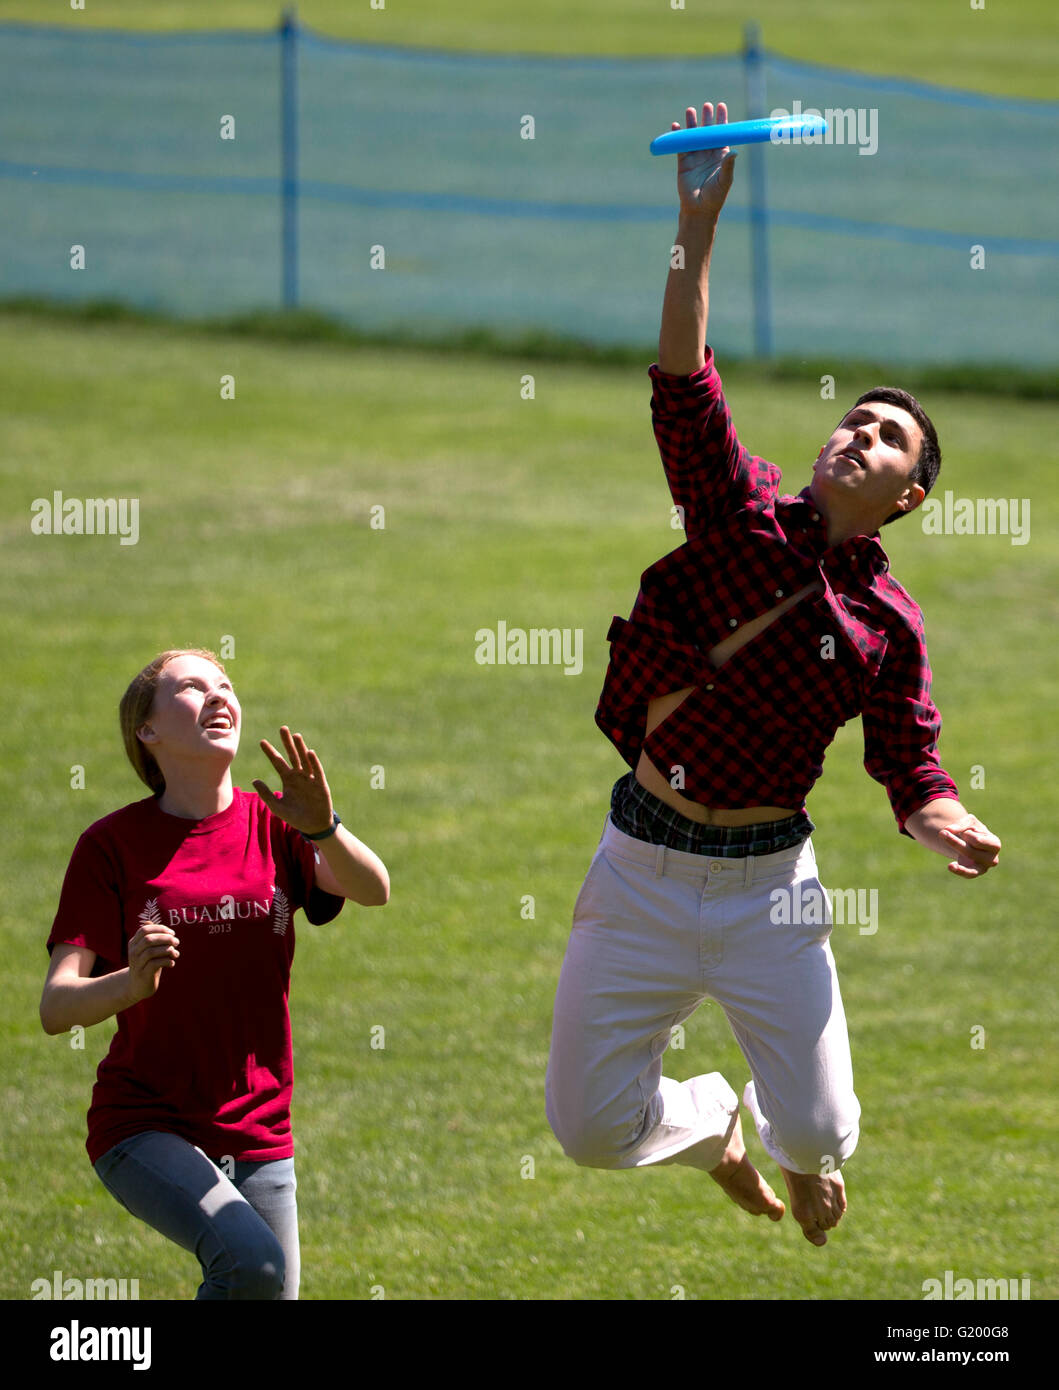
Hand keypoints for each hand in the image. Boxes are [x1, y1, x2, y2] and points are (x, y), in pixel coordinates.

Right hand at [126, 924, 178, 1003]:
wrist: (138, 986)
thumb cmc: (148, 964)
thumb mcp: (150, 950)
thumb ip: (156, 940)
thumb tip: (166, 930)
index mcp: (134, 943)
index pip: (144, 930)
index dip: (160, 929)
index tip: (172, 933)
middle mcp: (133, 952)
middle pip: (148, 940)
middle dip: (165, 938)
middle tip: (177, 942)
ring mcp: (136, 964)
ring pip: (151, 952)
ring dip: (167, 950)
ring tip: (176, 954)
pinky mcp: (143, 974)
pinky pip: (154, 964)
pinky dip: (166, 961)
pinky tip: (172, 963)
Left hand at [254, 726, 334, 836]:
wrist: (313, 826)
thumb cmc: (295, 817)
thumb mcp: (277, 806)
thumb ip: (266, 794)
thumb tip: (254, 780)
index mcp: (288, 779)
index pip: (277, 762)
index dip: (270, 752)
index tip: (262, 741)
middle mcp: (299, 775)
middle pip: (292, 755)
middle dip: (287, 742)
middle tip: (282, 728)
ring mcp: (310, 778)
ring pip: (304, 760)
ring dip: (301, 748)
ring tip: (296, 736)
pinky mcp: (320, 784)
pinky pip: (317, 771)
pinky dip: (314, 762)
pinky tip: (310, 752)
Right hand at [673, 101, 736, 217]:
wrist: (698, 209)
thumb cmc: (715, 196)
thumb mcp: (724, 180)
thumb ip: (728, 166)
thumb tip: (735, 152)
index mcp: (720, 154)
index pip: (721, 133)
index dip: (721, 119)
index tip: (721, 106)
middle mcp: (708, 153)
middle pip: (707, 130)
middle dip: (706, 118)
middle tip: (706, 106)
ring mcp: (695, 156)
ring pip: (692, 135)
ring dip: (691, 123)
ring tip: (690, 110)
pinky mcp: (683, 162)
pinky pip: (680, 146)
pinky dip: (677, 136)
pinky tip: (675, 126)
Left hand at [938, 814, 1000, 878]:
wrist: (969, 841)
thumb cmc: (973, 830)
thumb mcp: (969, 822)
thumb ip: (960, 824)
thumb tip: (948, 830)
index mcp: (994, 844)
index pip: (977, 841)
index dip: (967, 834)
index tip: (965, 832)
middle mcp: (992, 858)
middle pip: (971, 852)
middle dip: (955, 842)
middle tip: (942, 833)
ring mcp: (984, 867)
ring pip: (970, 866)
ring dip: (958, 863)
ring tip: (949, 863)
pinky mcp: (974, 873)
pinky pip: (968, 874)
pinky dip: (960, 871)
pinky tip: (950, 866)